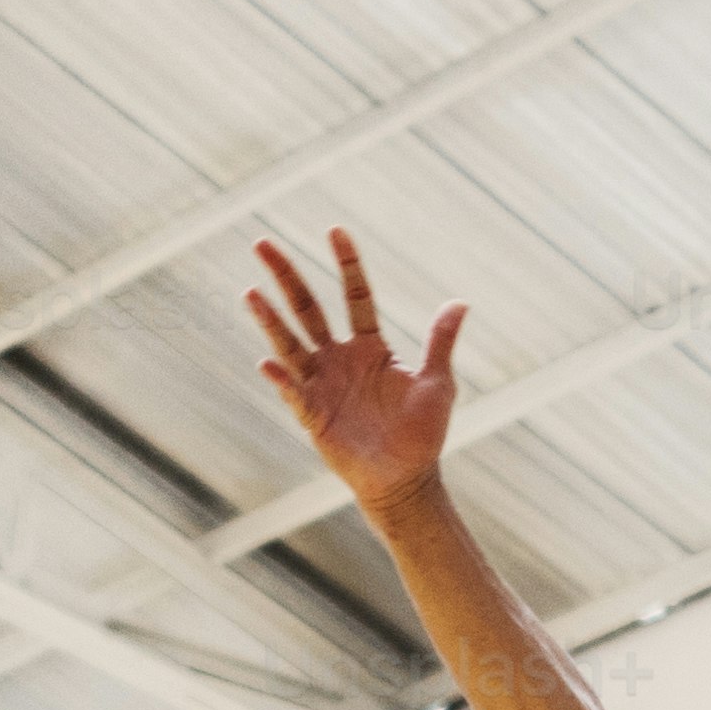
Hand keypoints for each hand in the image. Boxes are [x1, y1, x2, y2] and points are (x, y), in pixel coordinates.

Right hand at [247, 228, 466, 518]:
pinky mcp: (313, 415)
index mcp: (370, 347)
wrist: (406, 479)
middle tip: (262, 243)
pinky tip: (267, 362)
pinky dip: (282, 379)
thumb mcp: (437, 382)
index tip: (335, 230)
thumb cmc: (422, 432)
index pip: (356, 296)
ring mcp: (322, 385)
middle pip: (309, 309)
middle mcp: (339, 359)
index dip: (347, 265)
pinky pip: (294, 393)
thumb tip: (460, 301)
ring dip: (271, 320)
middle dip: (287, 277)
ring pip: (291, 344)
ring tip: (251, 292)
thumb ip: (440, 342)